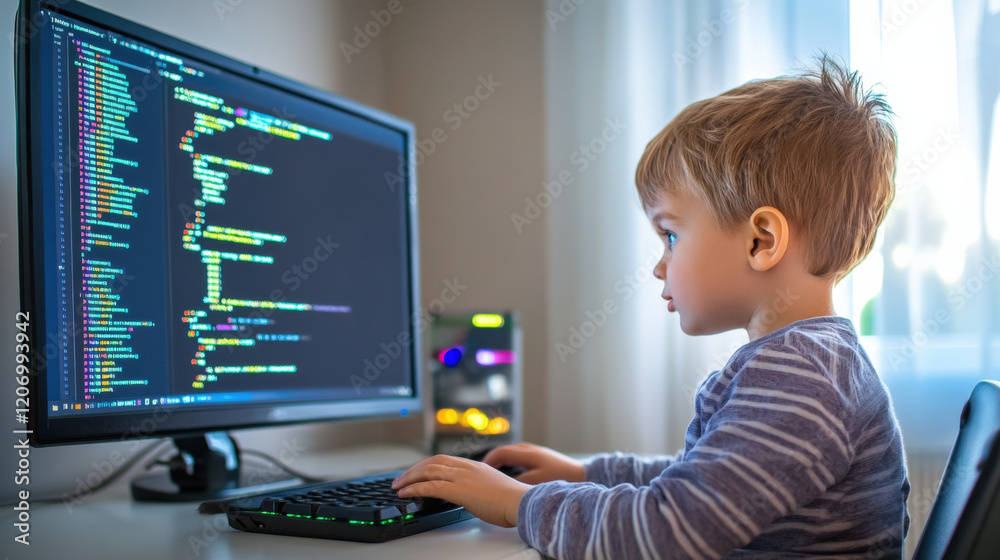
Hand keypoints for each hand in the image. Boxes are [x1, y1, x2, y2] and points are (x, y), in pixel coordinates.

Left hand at [391, 455, 529, 527]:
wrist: (521, 502)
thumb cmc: (511, 499)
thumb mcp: (491, 486)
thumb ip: (477, 486)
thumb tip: (468, 494)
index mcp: (473, 465)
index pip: (442, 459)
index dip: (426, 465)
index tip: (416, 472)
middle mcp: (465, 467)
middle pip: (431, 462)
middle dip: (413, 470)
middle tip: (401, 479)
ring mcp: (462, 477)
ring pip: (427, 471)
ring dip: (409, 478)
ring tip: (398, 486)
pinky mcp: (459, 490)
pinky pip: (430, 487)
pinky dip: (414, 489)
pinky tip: (405, 493)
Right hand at [482, 443, 585, 484]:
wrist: (581, 474)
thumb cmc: (561, 477)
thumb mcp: (536, 482)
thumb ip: (517, 482)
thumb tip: (502, 483)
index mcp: (526, 453)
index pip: (499, 453)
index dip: (487, 462)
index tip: (479, 472)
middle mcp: (528, 449)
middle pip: (503, 452)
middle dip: (491, 463)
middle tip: (482, 474)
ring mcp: (534, 452)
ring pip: (511, 455)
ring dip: (501, 464)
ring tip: (493, 476)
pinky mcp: (539, 457)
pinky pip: (518, 459)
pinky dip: (510, 465)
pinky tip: (510, 477)